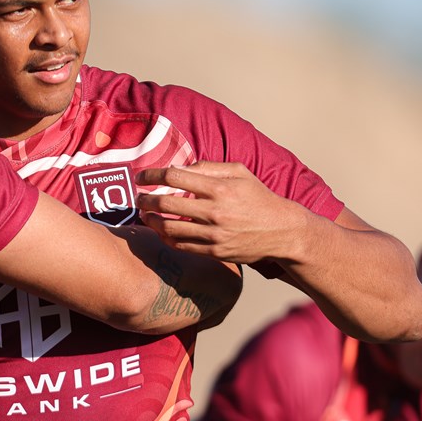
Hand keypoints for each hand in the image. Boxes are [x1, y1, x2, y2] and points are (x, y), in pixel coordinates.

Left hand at [135, 162, 306, 264]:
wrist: (282, 232)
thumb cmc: (259, 198)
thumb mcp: (240, 173)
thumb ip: (209, 168)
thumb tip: (181, 168)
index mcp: (219, 188)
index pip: (175, 176)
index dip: (152, 174)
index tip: (141, 176)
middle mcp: (214, 211)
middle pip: (166, 203)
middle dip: (146, 199)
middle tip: (138, 198)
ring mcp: (214, 235)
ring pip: (169, 228)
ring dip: (151, 221)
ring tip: (145, 215)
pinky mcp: (215, 252)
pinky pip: (181, 246)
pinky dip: (166, 238)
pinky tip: (161, 231)